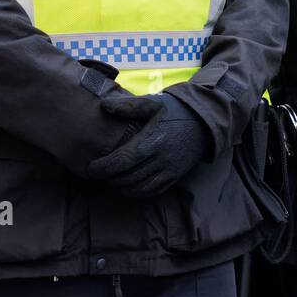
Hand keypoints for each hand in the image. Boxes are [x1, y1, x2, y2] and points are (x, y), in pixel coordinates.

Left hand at [88, 91, 211, 199]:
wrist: (205, 123)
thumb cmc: (176, 111)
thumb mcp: (153, 104)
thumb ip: (128, 106)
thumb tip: (103, 106)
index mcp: (153, 140)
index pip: (122, 161)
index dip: (103, 167)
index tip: (90, 168)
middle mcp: (161, 159)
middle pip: (128, 178)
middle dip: (109, 178)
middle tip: (98, 173)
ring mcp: (169, 170)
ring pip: (139, 188)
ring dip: (121, 187)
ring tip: (111, 180)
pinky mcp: (175, 176)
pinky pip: (153, 191)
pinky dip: (137, 193)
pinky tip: (128, 187)